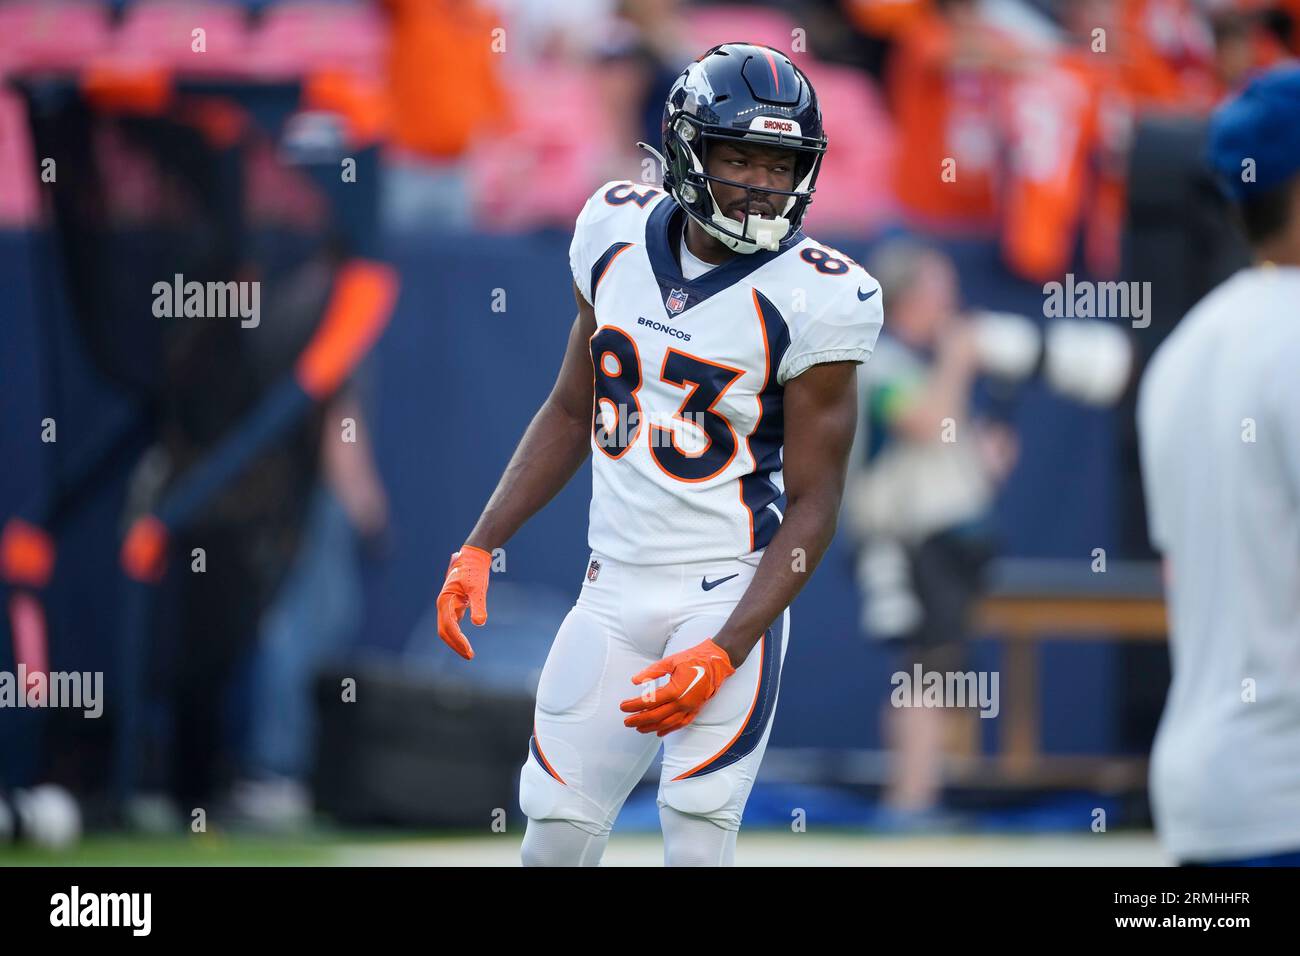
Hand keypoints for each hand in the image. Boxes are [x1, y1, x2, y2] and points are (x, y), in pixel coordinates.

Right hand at [435, 545, 491, 659]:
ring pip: (448, 628)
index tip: (469, 652)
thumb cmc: (474, 571)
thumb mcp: (478, 588)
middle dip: (456, 645)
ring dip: (456, 641)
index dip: (458, 641)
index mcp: (445, 601)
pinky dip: (458, 634)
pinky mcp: (454, 604)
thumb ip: (478, 605)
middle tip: (470, 656)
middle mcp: (443, 604)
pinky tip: (465, 641)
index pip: (449, 627)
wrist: (473, 557)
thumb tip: (479, 623)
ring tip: (469, 652)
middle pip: (445, 631)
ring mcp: (448, 605)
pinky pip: (453, 623)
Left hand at [620, 638, 735, 736]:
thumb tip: (634, 681)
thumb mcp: (670, 662)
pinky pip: (680, 724)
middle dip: (638, 720)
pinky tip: (659, 732)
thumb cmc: (693, 660)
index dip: (633, 705)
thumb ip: (651, 672)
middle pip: (655, 717)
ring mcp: (689, 709)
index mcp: (675, 691)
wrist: (716, 663)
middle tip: (626, 721)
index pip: (649, 702)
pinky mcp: (695, 711)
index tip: (622, 706)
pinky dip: (668, 730)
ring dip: (650, 727)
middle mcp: (682, 704)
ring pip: (667, 724)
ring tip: (638, 728)